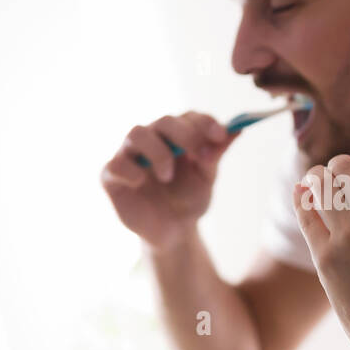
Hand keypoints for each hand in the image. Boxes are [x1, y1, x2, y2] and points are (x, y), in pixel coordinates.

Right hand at [100, 112, 233, 251]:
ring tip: (168, 176)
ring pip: (137, 134)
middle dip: (185, 134)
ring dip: (157, 151)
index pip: (190, 117)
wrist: (172, 232)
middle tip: (199, 155)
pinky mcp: (113, 175)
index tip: (221, 135)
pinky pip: (116, 164)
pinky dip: (130, 170)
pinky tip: (140, 183)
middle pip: (164, 121)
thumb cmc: (189, 200)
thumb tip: (237, 130)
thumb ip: (214, 155)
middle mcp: (153, 138)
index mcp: (178, 136)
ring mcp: (130, 154)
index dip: (205, 122)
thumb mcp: (206, 179)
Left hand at [292, 144, 349, 349]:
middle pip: (343, 165)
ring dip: (318, 179)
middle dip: (340, 168)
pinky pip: (304, 210)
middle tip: (342, 183)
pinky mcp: (323, 255)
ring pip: (319, 181)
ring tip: (322, 189)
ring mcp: (345, 236)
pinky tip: (307, 199)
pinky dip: (303, 198)